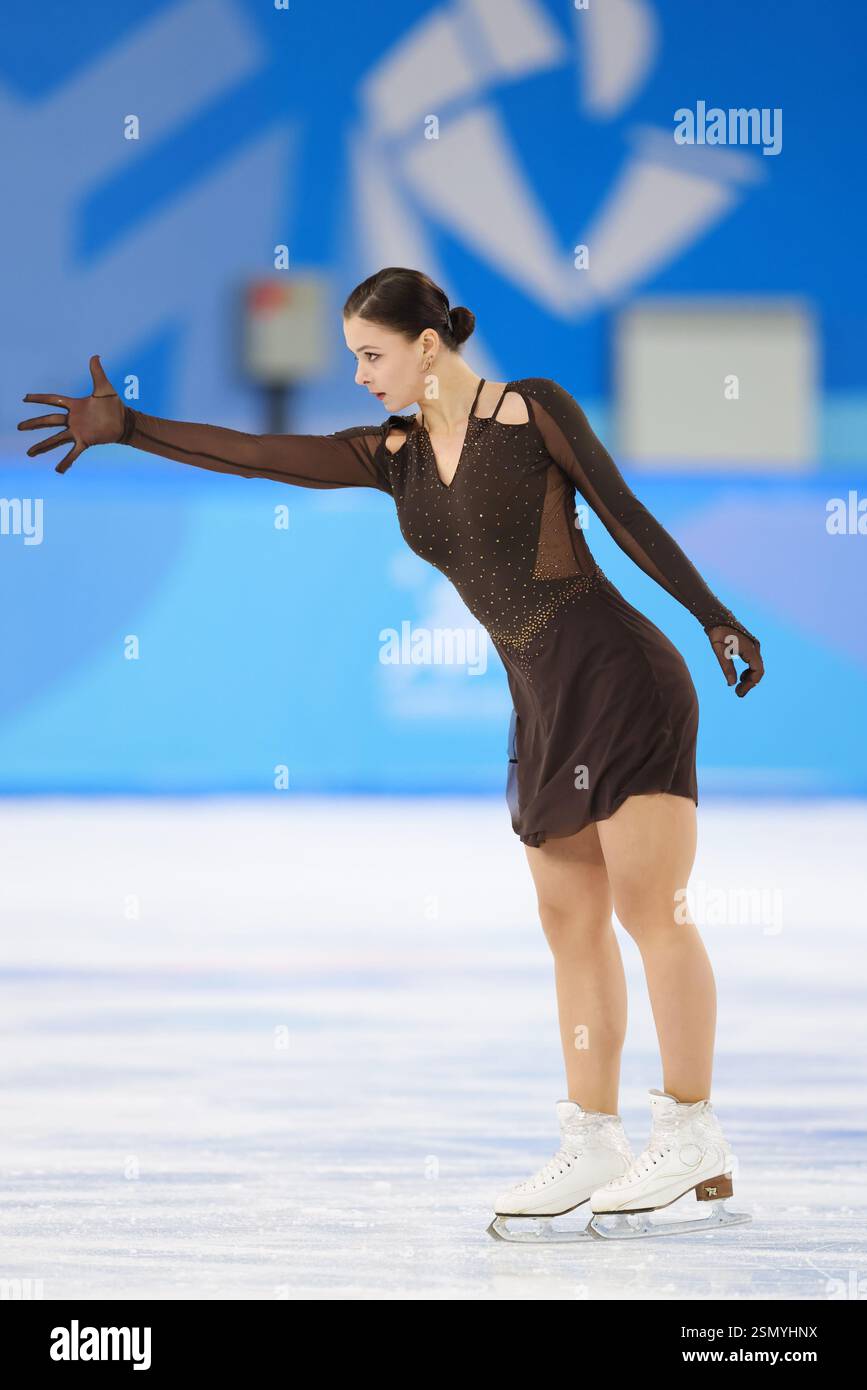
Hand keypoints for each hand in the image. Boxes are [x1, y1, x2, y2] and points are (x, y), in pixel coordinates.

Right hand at [18, 354, 125, 473]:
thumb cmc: (115, 405)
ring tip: (30, 453)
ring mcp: (77, 432)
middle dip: (34, 424)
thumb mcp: (104, 388)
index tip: (25, 398)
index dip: (39, 399)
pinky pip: (73, 453)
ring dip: (43, 446)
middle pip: (49, 421)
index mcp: (75, 406)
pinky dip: (66, 462)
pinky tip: (58, 471)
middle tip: (19, 427)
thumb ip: (97, 373)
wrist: (125, 422)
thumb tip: (95, 356)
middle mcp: (73, 420)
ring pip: (56, 439)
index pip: (53, 400)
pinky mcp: (85, 442)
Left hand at [706, 625, 763, 696]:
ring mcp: (753, 645)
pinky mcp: (750, 644)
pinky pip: (753, 661)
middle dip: (750, 683)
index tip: (739, 692)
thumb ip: (726, 667)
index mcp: (750, 649)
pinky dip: (749, 670)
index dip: (750, 684)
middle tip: (738, 693)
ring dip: (750, 677)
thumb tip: (731, 684)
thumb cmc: (717, 632)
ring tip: (739, 686)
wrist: (717, 616)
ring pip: (757, 665)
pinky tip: (740, 675)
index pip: (758, 671)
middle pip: (759, 670)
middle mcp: (755, 647)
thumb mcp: (719, 650)